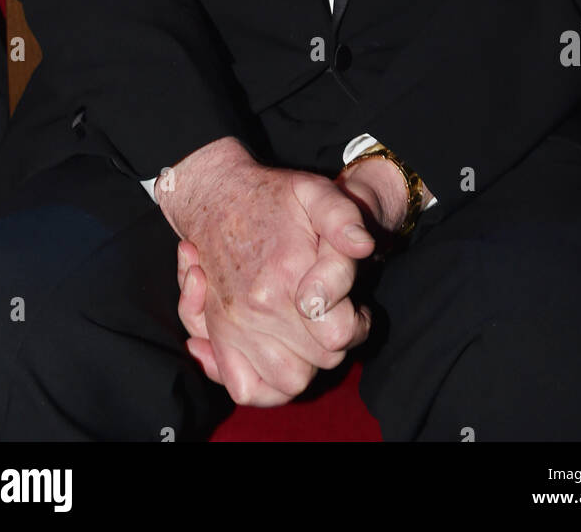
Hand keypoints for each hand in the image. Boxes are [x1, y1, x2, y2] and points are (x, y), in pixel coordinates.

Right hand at [157, 137, 375, 405]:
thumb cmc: (272, 197)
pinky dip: (265, 388)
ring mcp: (235, 326)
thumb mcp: (316, 192)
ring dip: (305, 364)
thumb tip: (364, 246)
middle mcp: (258, 308)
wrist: (216, 197)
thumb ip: (343, 217)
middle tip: (332, 314)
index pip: (339, 335)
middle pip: (320, 361)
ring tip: (307, 334)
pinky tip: (278, 360)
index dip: (357, 322)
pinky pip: (245, 387)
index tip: (354, 305)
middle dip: (334, 341)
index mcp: (285, 275)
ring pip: (288, 381)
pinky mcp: (220, 335)